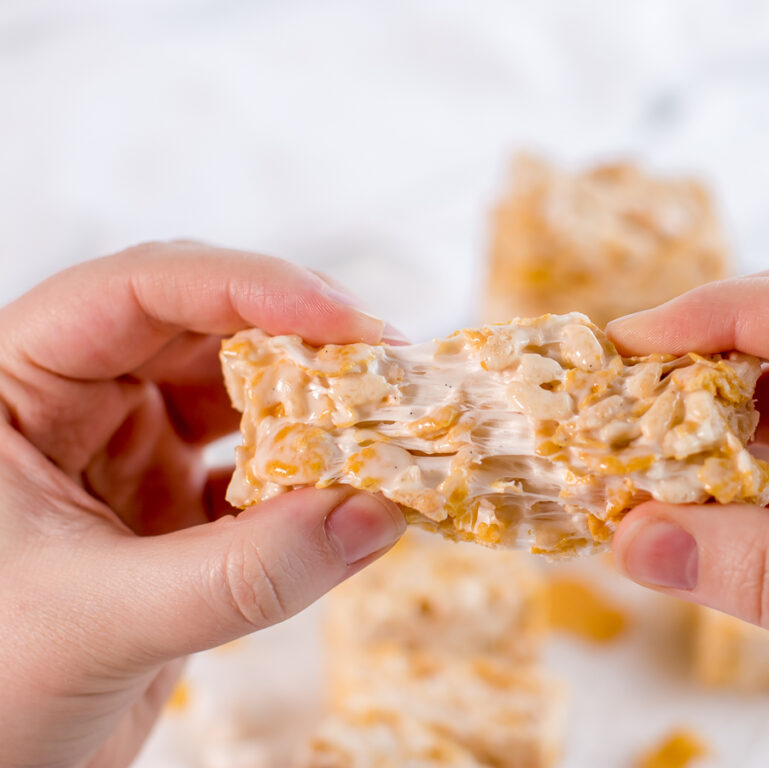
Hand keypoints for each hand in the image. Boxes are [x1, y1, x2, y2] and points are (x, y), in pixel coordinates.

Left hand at [0, 242, 405, 767]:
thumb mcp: (96, 622)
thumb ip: (239, 574)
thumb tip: (377, 515)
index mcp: (17, 386)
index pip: (136, 293)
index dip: (246, 286)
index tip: (345, 319)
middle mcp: (78, 404)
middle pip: (207, 334)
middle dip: (303, 347)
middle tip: (393, 370)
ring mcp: (128, 456)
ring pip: (243, 401)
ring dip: (318, 416)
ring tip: (390, 430)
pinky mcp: (171, 513)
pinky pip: (258, 478)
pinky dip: (311, 489)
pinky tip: (357, 503)